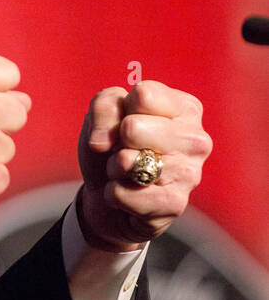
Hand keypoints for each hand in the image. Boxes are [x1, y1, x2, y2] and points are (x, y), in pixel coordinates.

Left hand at [77, 80, 211, 251]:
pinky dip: (113, 194)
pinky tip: (129, 192)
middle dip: (116, 142)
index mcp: (186, 109)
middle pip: (133, 127)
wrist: (107, 195)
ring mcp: (190, 174)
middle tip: (125, 151)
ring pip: (126, 162)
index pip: (143, 95)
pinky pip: (123, 194)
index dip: (121, 112)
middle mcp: (196, 139)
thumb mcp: (103, 115)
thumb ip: (104, 106)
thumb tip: (102, 141)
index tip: (126, 123)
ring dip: (114, 169)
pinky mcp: (175, 204)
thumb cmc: (112, 147)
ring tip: (126, 172)